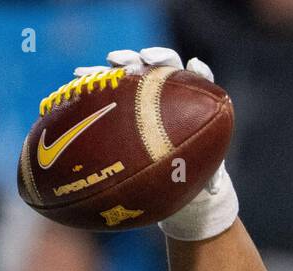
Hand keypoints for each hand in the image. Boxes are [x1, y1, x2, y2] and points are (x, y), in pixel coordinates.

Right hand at [76, 46, 236, 239]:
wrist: (170, 174)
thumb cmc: (192, 173)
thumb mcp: (202, 176)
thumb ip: (211, 177)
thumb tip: (213, 189)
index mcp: (195, 102)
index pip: (201, 79)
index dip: (199, 72)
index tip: (195, 66)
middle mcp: (171, 89)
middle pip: (166, 64)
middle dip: (155, 58)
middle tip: (145, 59)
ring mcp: (145, 90)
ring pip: (135, 68)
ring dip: (123, 61)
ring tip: (111, 61)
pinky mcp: (123, 97)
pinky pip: (109, 84)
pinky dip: (96, 80)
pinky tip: (79, 78)